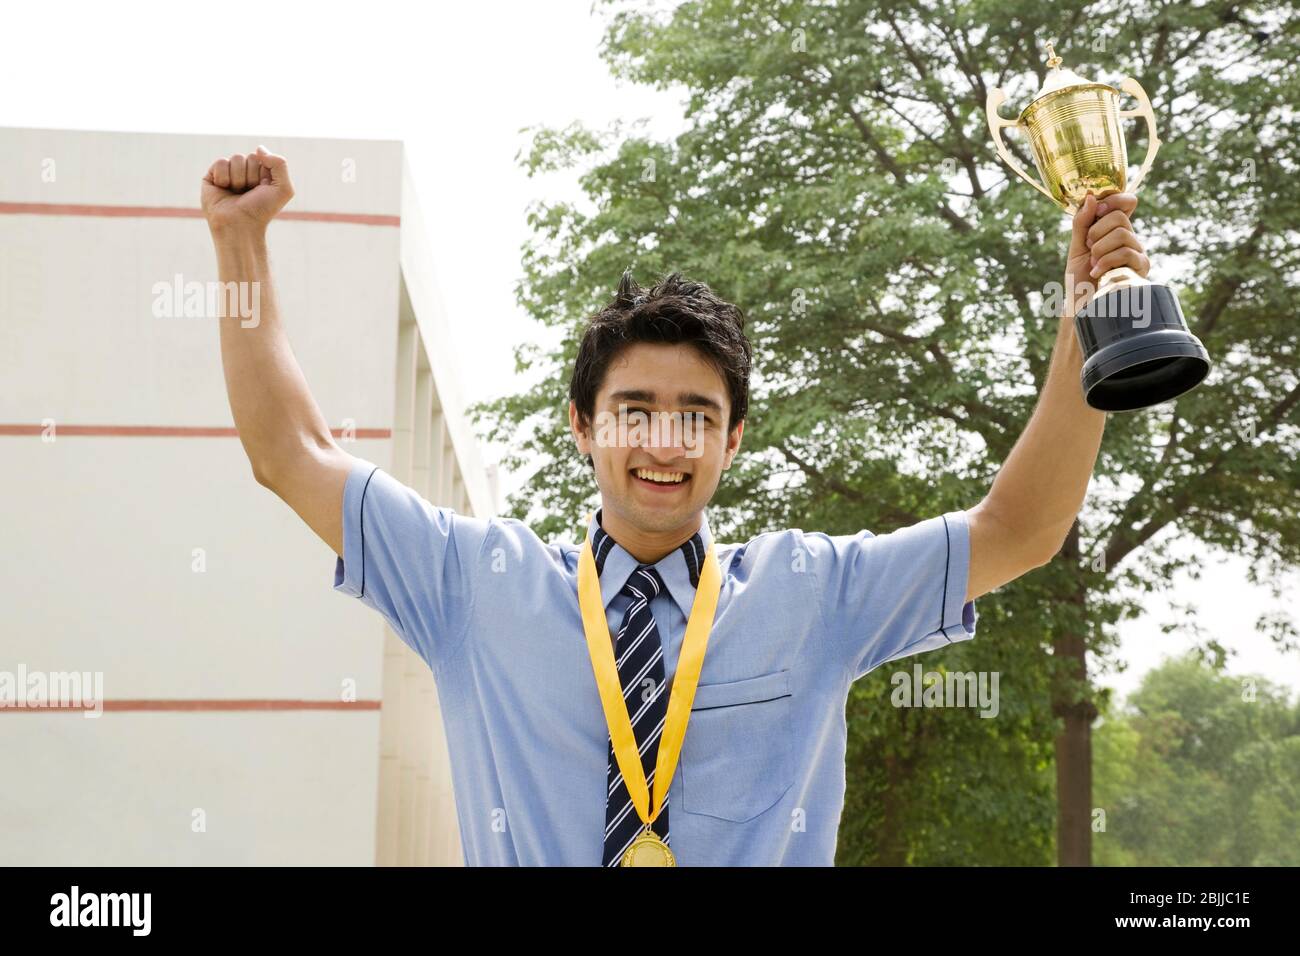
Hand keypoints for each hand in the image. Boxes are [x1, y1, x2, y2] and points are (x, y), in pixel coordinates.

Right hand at [201, 146, 293, 235]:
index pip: (263, 158)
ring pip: (235, 158)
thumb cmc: (261, 210)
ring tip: (237, 193)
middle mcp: (245, 173)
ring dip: (239, 178)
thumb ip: (280, 164)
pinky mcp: (212, 177)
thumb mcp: (283, 189)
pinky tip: (223, 189)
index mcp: (262, 175)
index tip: (262, 189)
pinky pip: (220, 162)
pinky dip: (224, 177)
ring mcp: (229, 174)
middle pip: (250, 157)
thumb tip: (259, 148)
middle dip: (251, 176)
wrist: (240, 225)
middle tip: (248, 193)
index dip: (264, 174)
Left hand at [1064, 192, 1148, 315]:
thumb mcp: (1076, 247)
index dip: (1113, 200)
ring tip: (1093, 265)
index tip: (1097, 211)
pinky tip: (1098, 273)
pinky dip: (1106, 261)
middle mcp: (1130, 238)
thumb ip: (1082, 222)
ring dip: (1099, 249)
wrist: (1083, 307)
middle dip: (1096, 231)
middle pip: (1119, 216)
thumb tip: (1091, 197)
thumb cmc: (1079, 279)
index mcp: (1115, 229)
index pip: (1126, 202)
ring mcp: (1137, 252)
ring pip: (1122, 233)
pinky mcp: (1141, 268)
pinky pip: (1126, 252)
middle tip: (1089, 248)